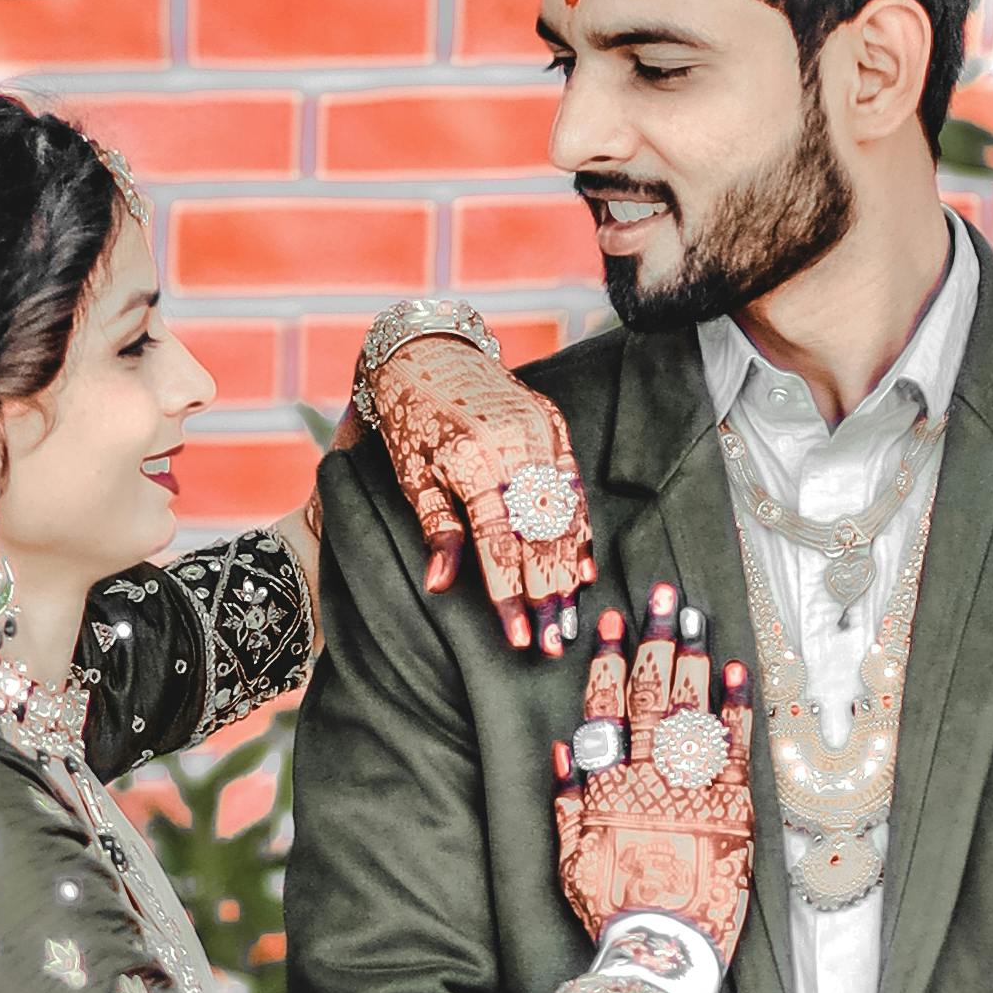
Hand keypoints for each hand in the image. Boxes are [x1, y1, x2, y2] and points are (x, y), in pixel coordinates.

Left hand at [356, 337, 593, 656]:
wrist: (425, 351)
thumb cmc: (410, 420)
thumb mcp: (410, 476)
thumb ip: (436, 529)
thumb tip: (443, 586)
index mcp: (471, 463)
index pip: (498, 544)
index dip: (511, 595)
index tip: (520, 637)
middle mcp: (513, 448)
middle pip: (539, 536)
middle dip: (547, 593)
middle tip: (555, 642)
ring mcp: (538, 432)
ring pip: (562, 514)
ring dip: (568, 569)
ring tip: (570, 616)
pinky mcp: (553, 422)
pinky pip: (573, 483)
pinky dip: (581, 526)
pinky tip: (583, 565)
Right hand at [554, 593, 756, 957]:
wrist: (663, 951)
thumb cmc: (612, 909)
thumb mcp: (569, 859)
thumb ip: (567, 801)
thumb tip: (566, 747)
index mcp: (606, 788)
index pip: (604, 709)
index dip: (608, 661)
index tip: (613, 622)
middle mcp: (648, 780)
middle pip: (649, 696)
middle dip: (655, 642)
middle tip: (662, 598)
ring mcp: (694, 790)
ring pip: (690, 710)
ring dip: (692, 659)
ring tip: (694, 616)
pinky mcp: (733, 808)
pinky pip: (734, 747)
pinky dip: (734, 707)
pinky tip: (734, 670)